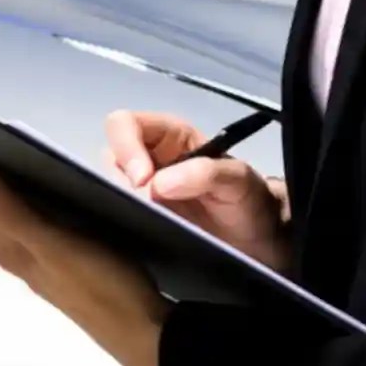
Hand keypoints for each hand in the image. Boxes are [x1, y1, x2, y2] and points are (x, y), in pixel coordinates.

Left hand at [0, 157, 169, 365]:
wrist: (140, 332)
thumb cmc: (102, 287)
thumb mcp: (56, 246)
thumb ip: (13, 215)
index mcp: (12, 250)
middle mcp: (20, 258)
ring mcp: (40, 266)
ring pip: (3, 227)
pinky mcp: (62, 268)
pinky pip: (28, 233)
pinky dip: (18, 212)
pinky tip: (30, 206)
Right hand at [104, 110, 291, 273]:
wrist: (258, 240)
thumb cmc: (251, 201)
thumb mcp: (238, 181)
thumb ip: (205, 174)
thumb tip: (157, 184)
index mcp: (170, 137)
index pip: (125, 125)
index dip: (126, 148)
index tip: (143, 182)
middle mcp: (149, 159)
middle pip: (110, 156)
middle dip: (122, 181)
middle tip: (148, 206)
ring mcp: (141, 191)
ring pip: (107, 186)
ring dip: (122, 202)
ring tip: (151, 218)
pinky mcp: (138, 217)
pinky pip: (115, 212)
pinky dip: (122, 219)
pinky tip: (143, 228)